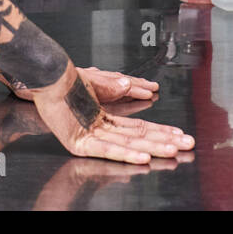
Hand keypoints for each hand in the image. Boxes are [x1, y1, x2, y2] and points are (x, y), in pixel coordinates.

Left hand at [30, 65, 193, 164]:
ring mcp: (90, 137)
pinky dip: (127, 153)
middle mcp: (99, 129)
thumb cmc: (64, 79)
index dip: (160, 130)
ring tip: (174, 150)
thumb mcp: (98, 80)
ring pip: (128, 144)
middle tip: (187, 145)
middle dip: (164, 141)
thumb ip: (118, 86)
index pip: (138, 127)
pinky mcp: (80, 142)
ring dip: (153, 148)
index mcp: (104, 117)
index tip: (178, 132)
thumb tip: (140, 88)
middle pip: (138, 138)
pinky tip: (143, 157)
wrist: (45, 77)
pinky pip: (107, 149)